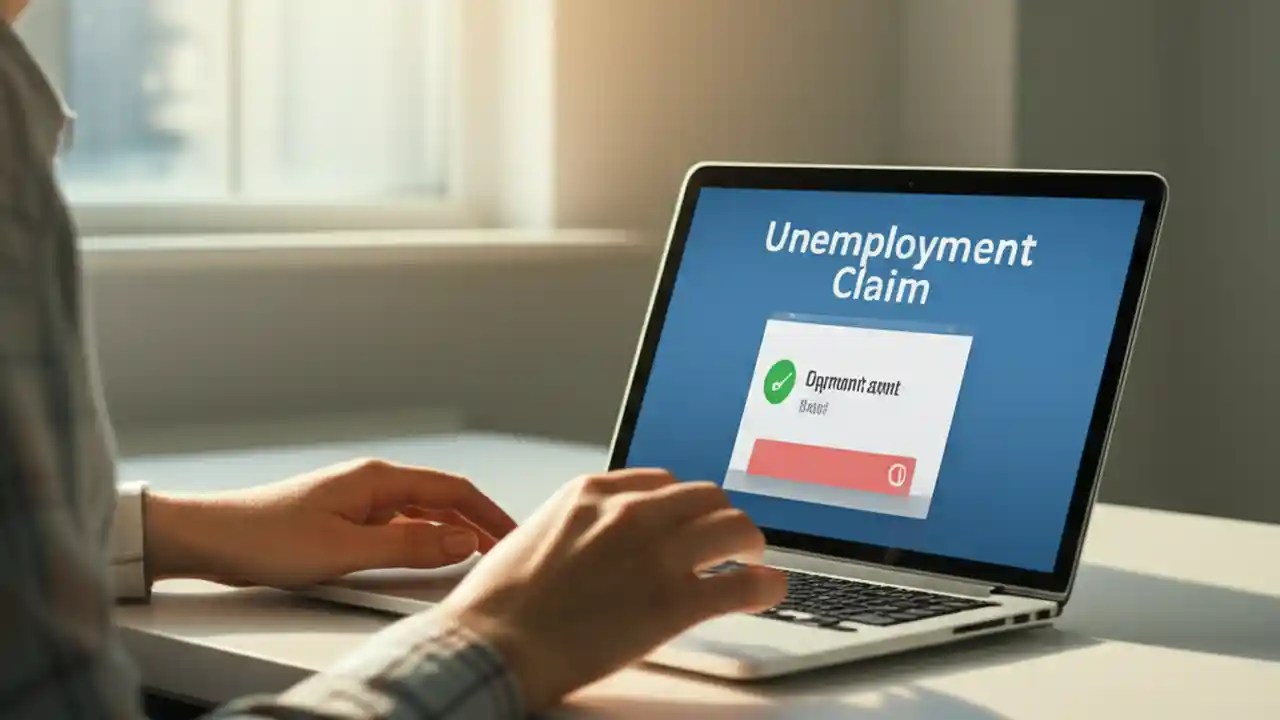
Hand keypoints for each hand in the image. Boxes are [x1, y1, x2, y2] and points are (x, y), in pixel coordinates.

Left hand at [144, 458, 517, 586]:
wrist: (208, 537)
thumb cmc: (266, 538)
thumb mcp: (345, 549)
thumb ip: (409, 545)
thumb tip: (463, 539)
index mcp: (378, 479)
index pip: (453, 489)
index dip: (489, 513)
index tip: (516, 535)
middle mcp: (372, 483)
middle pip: (441, 498)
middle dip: (477, 522)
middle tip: (506, 550)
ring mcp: (357, 501)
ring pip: (420, 513)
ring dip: (451, 532)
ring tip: (476, 557)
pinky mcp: (342, 520)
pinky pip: (398, 526)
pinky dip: (423, 540)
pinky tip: (427, 557)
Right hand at [434, 469, 786, 711]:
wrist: (491, 645)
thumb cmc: (498, 604)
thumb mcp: (533, 536)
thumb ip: (578, 528)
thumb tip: (598, 542)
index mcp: (592, 493)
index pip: (661, 481)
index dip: (682, 504)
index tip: (688, 520)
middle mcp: (631, 512)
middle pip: (705, 497)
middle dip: (719, 518)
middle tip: (726, 541)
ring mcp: (657, 553)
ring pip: (735, 528)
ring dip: (748, 545)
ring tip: (750, 562)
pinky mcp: (675, 601)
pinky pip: (743, 584)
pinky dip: (765, 586)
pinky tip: (768, 591)